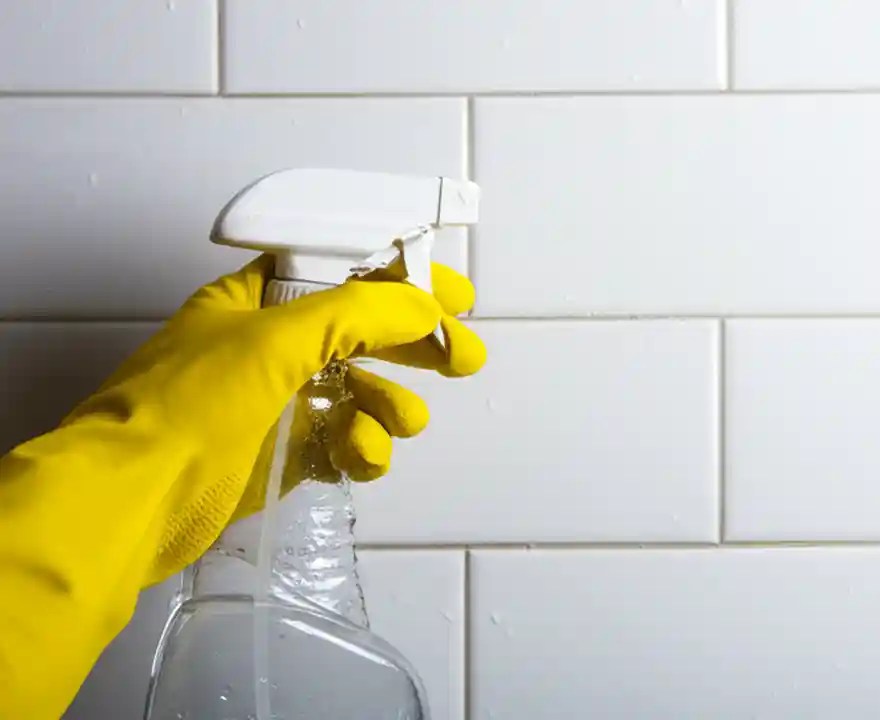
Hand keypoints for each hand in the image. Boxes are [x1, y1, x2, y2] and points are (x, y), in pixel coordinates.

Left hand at [67, 255, 483, 583]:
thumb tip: (428, 305)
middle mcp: (271, 346)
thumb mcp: (275, 341)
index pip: (343, 272)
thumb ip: (358, 313)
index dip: (402, 279)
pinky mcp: (286, 457)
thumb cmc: (192, 405)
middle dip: (415, 346)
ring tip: (398, 423)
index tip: (457, 295)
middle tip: (465, 360)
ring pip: (362, 394)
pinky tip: (360, 458)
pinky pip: (346, 443)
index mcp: (255, 301)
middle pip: (364, 333)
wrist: (131, 502)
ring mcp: (279, 404)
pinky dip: (363, 448)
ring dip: (391, 406)